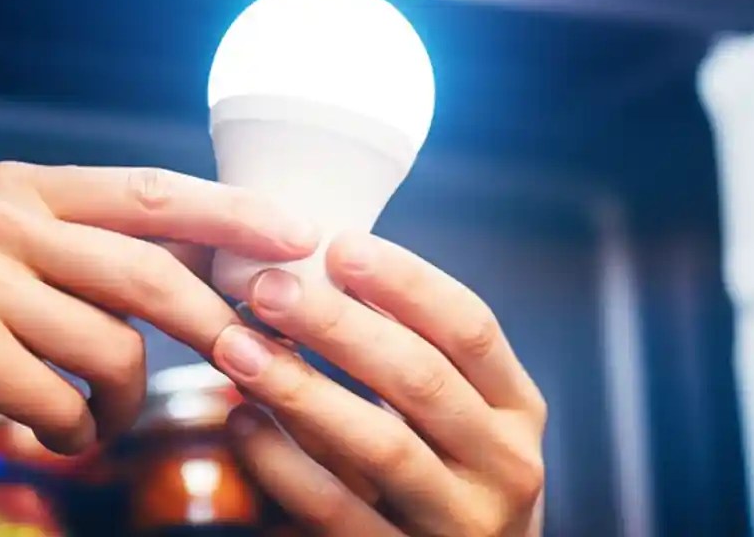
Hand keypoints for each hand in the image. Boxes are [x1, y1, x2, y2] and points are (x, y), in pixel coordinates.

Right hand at [0, 162, 316, 448]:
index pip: (151, 192)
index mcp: (20, 187)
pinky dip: (73, 431)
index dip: (233, 212)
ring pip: (112, 348)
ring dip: (119, 399)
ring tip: (92, 415)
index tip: (298, 234)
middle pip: (149, 272)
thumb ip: (74, 245)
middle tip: (256, 354)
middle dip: (216, 321)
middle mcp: (1, 220)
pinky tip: (50, 432)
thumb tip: (186, 264)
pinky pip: (62, 401)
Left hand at [211, 233, 545, 535]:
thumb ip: (400, 351)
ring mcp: (462, 523)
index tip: (339, 245)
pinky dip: (283, 464)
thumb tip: (310, 270)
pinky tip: (241, 423)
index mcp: (517, 407)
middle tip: (268, 287)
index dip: (407, 282)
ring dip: (301, 389)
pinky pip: (337, 512)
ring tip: (237, 348)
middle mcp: (505, 465)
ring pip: (381, 445)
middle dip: (338, 326)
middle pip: (421, 379)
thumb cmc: (441, 469)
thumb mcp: (450, 410)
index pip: (471, 328)